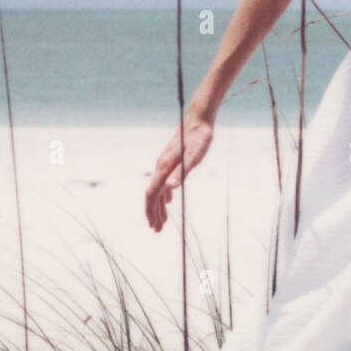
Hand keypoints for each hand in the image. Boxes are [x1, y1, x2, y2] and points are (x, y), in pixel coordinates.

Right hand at [145, 106, 213, 231]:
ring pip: (158, 189)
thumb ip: (182, 172)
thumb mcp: (194, 156)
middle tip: (157, 230)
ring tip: (163, 221)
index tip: (154, 226)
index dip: (151, 211)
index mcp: (164, 167)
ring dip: (159, 206)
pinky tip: (169, 201)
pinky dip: (165, 194)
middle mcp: (161, 166)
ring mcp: (166, 163)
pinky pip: (164, 181)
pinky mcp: (172, 161)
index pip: (152, 194)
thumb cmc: (198, 138)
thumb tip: (170, 188)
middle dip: (153, 213)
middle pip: (153, 194)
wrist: (199, 120)